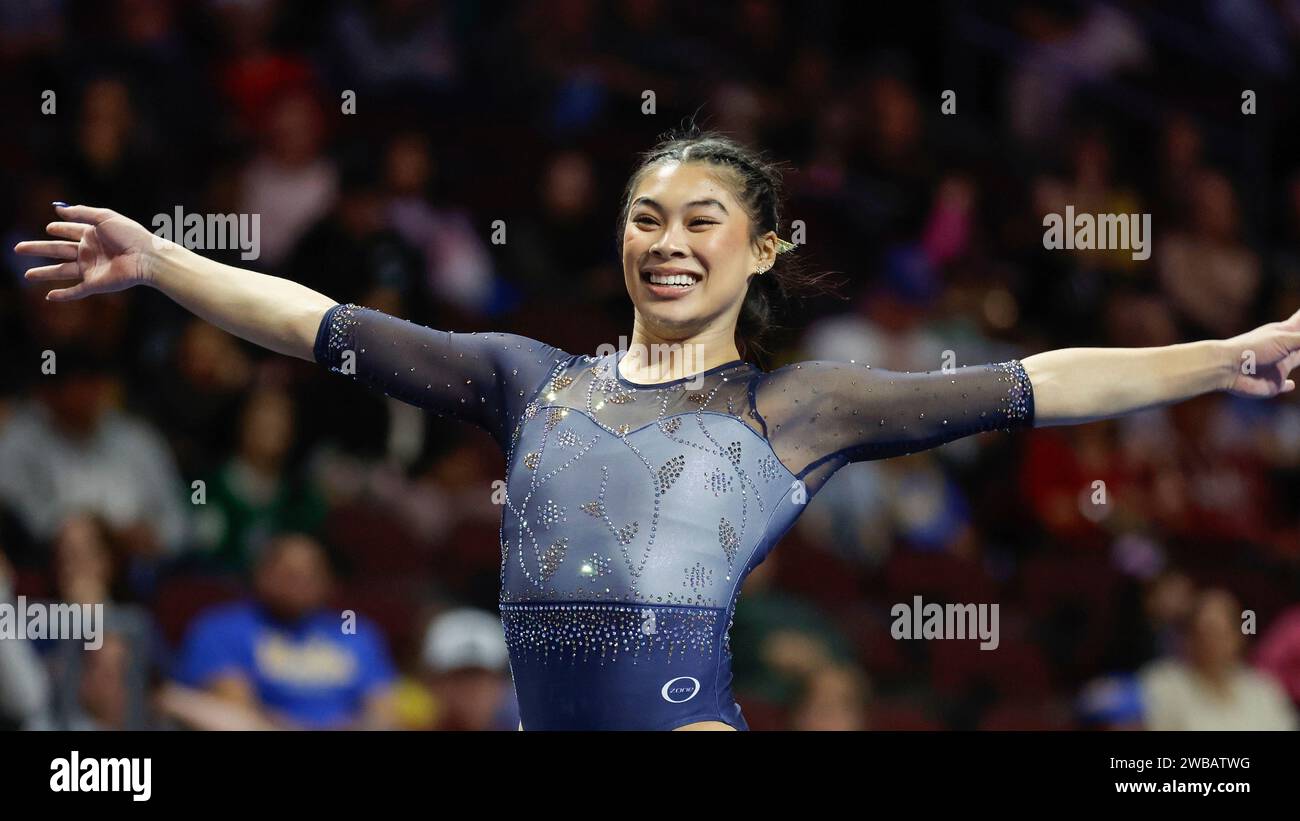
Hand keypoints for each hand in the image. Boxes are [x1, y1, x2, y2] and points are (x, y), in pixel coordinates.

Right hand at [14, 204, 159, 300]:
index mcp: (92, 234)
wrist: (146, 257)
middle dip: (38, 249)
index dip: (60, 229)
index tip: (50, 228)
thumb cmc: (130, 234)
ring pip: (61, 271)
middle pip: (57, 250)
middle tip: (18, 248)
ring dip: (44, 273)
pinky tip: (49, 297)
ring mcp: (91, 268)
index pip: (70, 231)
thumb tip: (57, 208)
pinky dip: (63, 295)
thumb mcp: (104, 217)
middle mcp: (89, 251)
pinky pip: (76, 290)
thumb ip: (81, 212)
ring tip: (26, 275)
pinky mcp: (95, 283)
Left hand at [1221, 308, 1299, 397]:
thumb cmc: (1253, 349)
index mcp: (1283, 334)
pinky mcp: (1273, 384)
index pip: (1299, 321)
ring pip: (1296, 361)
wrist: (1227, 368)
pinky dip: (1288, 385)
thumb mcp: (1284, 340)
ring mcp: (1278, 367)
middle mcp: (1283, 349)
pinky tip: (1291, 385)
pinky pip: (1282, 385)